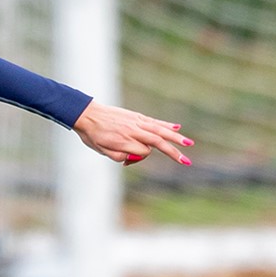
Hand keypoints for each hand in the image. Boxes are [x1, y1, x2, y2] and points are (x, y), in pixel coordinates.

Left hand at [72, 103, 192, 166]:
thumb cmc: (92, 135)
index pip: (142, 153)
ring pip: (160, 130)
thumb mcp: (102, 151)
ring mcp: (136, 121)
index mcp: (124, 141)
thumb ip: (119, 156)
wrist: (87, 114)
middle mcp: (133, 130)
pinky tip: (177, 127)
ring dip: (176, 138)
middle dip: (173, 152)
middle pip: (158, 142)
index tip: (129, 160)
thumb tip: (134, 157)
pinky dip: (166, 124)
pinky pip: (154, 121)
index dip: (139, 158)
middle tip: (186, 161)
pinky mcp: (136, 116)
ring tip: (189, 143)